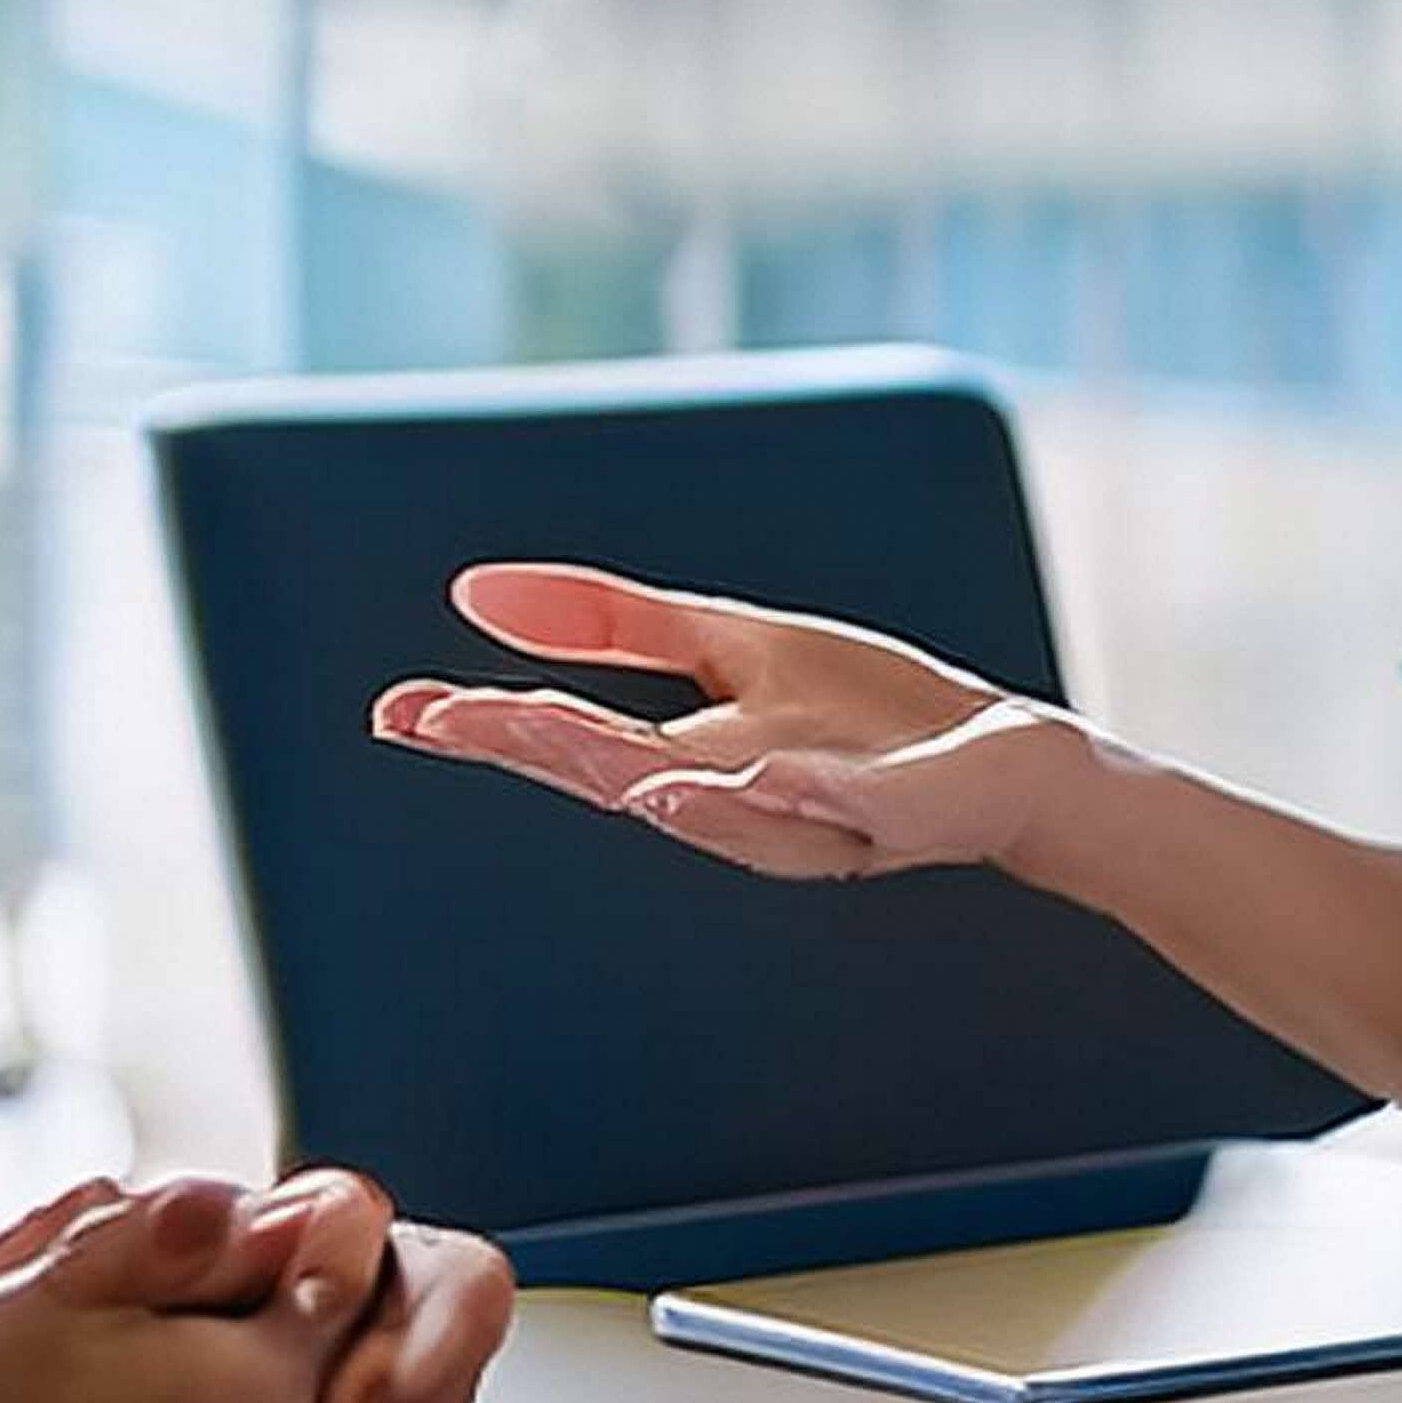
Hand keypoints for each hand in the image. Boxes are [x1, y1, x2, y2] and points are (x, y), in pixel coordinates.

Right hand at [369, 563, 1093, 882]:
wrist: (1004, 762)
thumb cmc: (863, 713)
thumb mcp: (725, 642)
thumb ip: (609, 621)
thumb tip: (472, 591)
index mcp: (687, 754)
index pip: (571, 740)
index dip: (486, 727)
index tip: (397, 713)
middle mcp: (732, 795)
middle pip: (613, 774)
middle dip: (529, 746)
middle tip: (441, 721)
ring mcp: (808, 811)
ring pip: (707, 803)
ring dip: (635, 776)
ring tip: (553, 737)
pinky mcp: (887, 810)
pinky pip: (828, 803)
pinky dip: (781, 790)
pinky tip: (740, 767)